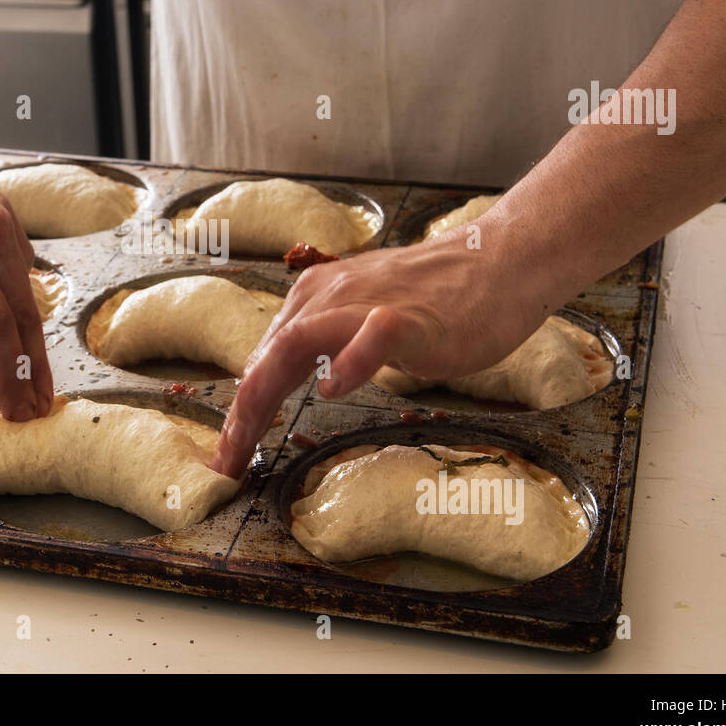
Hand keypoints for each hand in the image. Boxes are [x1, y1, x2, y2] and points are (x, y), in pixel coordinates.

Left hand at [208, 228, 549, 476]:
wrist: (500, 262)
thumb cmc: (439, 298)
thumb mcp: (365, 316)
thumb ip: (328, 339)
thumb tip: (295, 375)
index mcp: (316, 297)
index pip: (266, 356)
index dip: (241, 407)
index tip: (227, 455)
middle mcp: (330, 294)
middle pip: (269, 354)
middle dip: (241, 412)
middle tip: (225, 464)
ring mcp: (369, 303)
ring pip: (299, 341)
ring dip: (266, 393)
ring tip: (250, 438)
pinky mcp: (410, 318)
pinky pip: (373, 335)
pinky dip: (349, 361)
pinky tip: (331, 388)